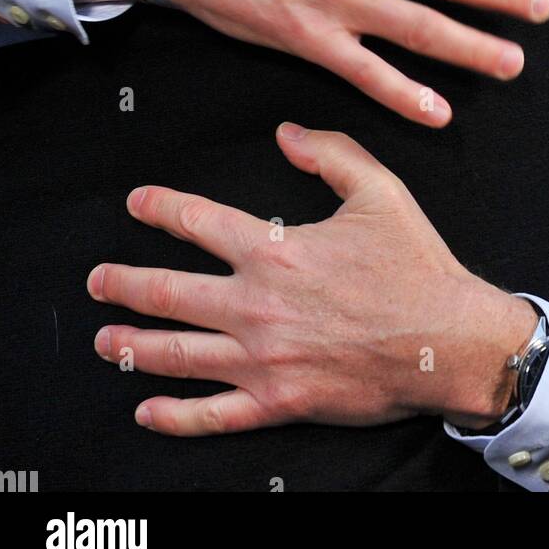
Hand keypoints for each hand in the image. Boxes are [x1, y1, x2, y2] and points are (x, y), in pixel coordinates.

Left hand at [88, 124, 537, 436]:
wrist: (450, 341)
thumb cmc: (417, 268)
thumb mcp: (381, 190)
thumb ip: (331, 153)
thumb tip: (288, 133)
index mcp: (277, 252)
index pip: (199, 222)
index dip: (161, 208)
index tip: (137, 203)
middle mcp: (257, 305)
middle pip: (168, 293)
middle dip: (124, 284)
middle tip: (98, 280)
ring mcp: (263, 359)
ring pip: (178, 353)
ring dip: (133, 345)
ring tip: (104, 340)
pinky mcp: (278, 403)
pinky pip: (213, 414)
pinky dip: (174, 415)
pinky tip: (147, 409)